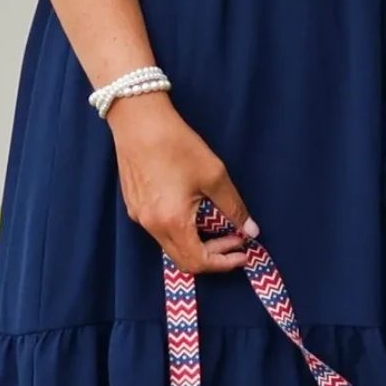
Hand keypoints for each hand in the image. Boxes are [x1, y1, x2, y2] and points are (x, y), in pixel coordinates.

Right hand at [109, 94, 256, 272]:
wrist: (139, 122)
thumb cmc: (178, 146)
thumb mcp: (215, 176)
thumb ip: (234, 208)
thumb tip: (251, 230)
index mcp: (172, 222)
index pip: (198, 262)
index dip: (224, 263)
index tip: (244, 253)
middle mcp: (151, 225)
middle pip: (183, 260)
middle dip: (213, 256)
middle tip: (236, 240)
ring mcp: (139, 217)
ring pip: (171, 246)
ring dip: (198, 243)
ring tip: (221, 227)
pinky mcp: (134, 206)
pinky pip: (160, 230)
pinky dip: (182, 232)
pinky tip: (197, 214)